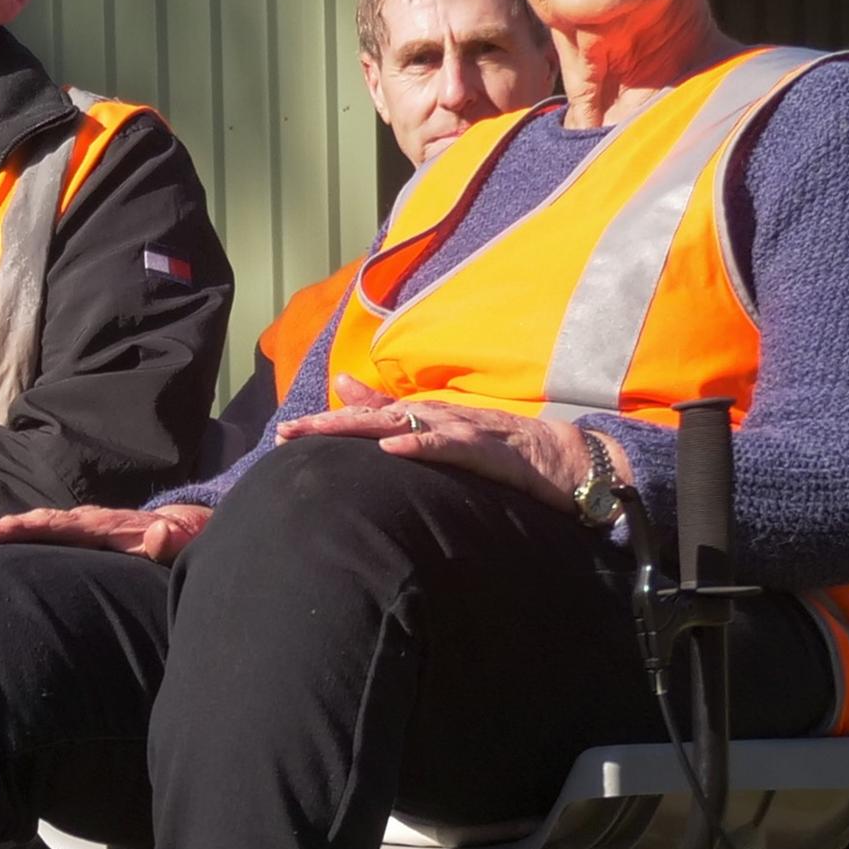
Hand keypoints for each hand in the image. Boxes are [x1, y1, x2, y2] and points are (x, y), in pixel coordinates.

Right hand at [0, 502, 207, 564]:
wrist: (188, 530)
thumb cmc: (184, 544)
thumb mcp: (186, 543)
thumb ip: (175, 540)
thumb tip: (162, 530)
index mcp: (101, 526)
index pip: (50, 525)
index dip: (16, 530)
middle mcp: (84, 522)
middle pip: (29, 523)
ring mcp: (79, 529)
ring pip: (29, 530)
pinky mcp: (78, 539)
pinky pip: (39, 539)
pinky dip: (10, 543)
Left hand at [276, 395, 613, 518]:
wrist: (565, 460)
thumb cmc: (503, 448)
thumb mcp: (444, 432)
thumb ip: (396, 410)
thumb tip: (345, 388)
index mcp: (425, 418)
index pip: (366, 419)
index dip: (325, 425)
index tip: (282, 436)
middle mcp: (437, 417)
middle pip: (374, 417)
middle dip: (328, 425)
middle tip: (286, 435)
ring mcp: (462, 431)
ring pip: (404, 425)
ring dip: (362, 427)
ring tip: (323, 433)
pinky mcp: (487, 450)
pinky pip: (449, 446)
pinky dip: (420, 445)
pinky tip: (392, 447)